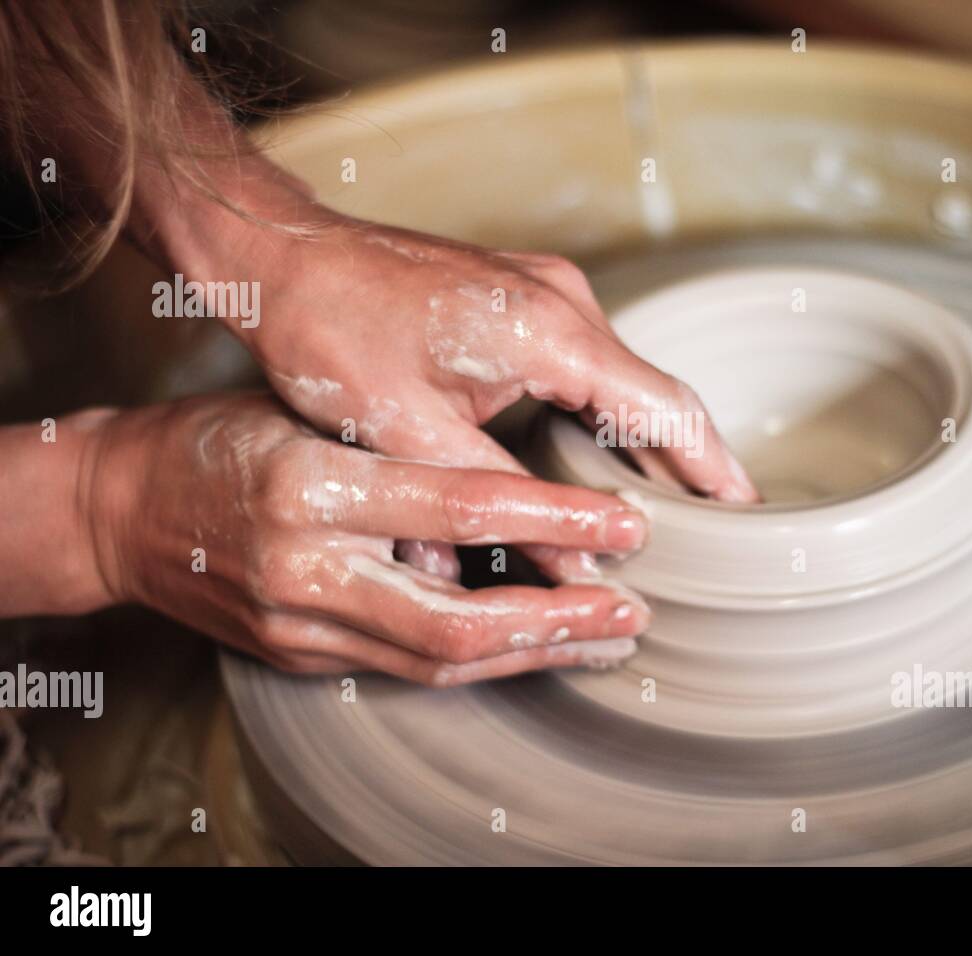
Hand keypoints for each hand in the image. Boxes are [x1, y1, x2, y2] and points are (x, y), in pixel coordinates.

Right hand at [86, 394, 652, 685]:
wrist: (124, 510)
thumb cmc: (222, 440)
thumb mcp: (312, 417)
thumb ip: (406, 454)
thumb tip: (521, 485)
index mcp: (313, 484)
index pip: (461, 507)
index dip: (554, 520)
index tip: (625, 524)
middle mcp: (306, 567)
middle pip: (458, 616)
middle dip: (558, 620)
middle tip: (633, 611)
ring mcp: (298, 626)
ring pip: (438, 659)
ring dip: (531, 654)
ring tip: (603, 640)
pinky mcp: (299, 658)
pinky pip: (406, 671)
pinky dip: (479, 662)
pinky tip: (531, 650)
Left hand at [205, 207, 758, 580]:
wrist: (284, 256)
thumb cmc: (331, 334)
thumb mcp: (413, 434)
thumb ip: (498, 504)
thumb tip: (568, 567)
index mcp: (548, 331)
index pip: (665, 410)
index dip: (713, 470)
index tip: (748, 517)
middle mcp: (564, 300)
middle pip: (658, 394)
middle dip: (695, 464)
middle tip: (724, 529)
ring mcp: (548, 290)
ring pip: (628, 378)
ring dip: (653, 442)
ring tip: (678, 510)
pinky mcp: (526, 295)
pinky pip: (594, 361)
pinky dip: (614, 414)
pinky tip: (613, 461)